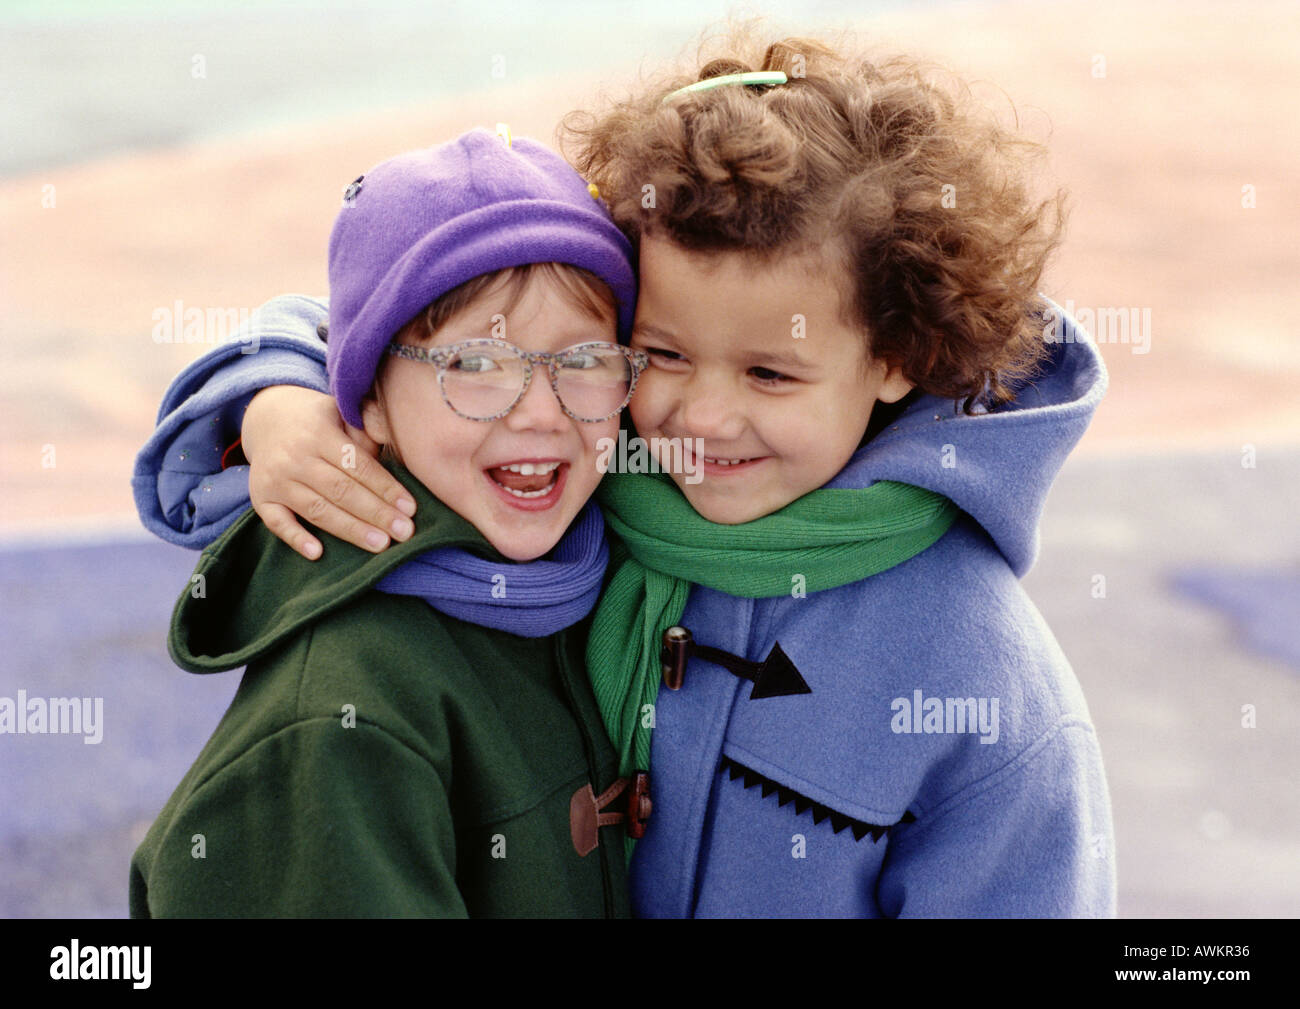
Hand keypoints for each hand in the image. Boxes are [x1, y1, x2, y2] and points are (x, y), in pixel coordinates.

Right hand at [241, 385, 415, 559]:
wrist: (266, 419)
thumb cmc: (318, 420)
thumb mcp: (340, 410)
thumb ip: (367, 423)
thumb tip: (391, 439)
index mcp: (318, 433)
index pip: (357, 465)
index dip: (385, 488)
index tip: (410, 508)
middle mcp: (295, 457)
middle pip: (341, 491)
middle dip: (376, 513)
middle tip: (404, 532)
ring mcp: (275, 480)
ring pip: (317, 510)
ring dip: (350, 530)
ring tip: (380, 544)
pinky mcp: (261, 498)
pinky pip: (277, 522)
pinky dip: (295, 538)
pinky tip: (318, 553)